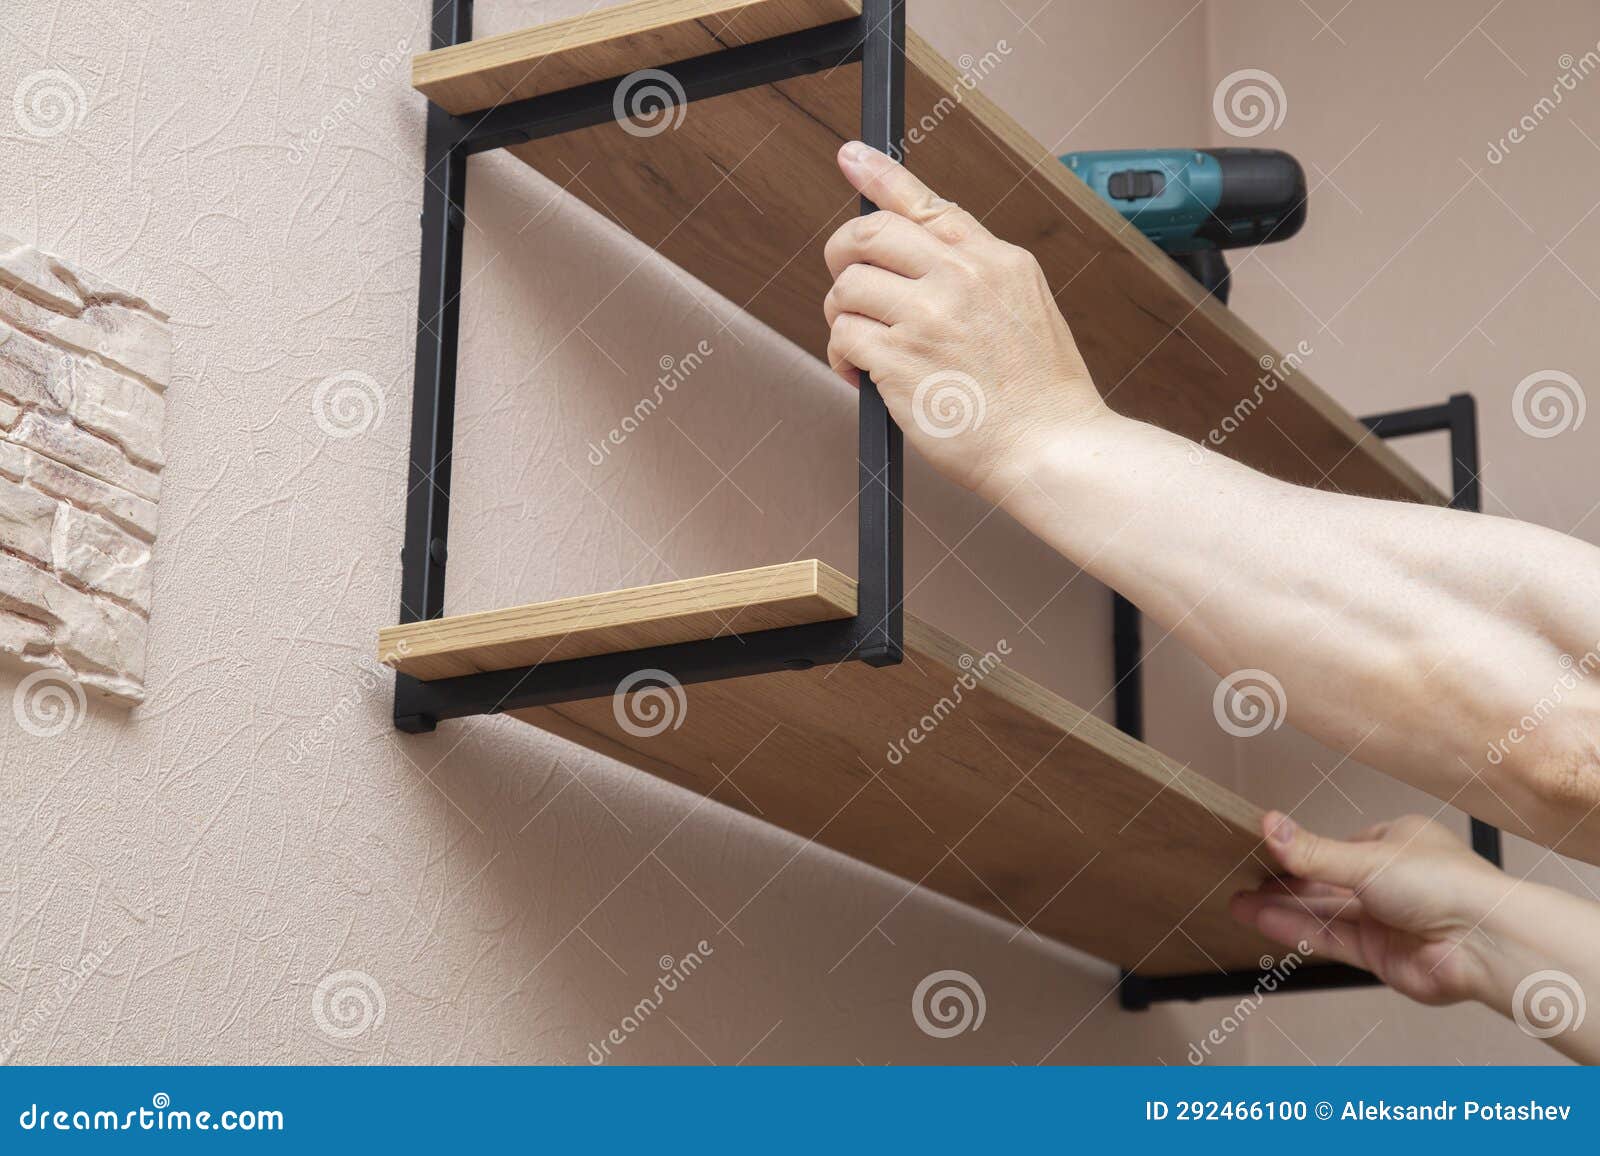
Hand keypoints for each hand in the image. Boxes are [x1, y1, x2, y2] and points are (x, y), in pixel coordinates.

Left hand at [824, 142, 1109, 501]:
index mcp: (995, 260)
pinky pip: (843, 337)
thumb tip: (918, 261)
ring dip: (843, 317)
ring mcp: (928, 316)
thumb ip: (975, 275)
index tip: (851, 155)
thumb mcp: (1027, 307)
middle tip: (848, 285)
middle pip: (869, 234)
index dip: (879, 174)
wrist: (1052, 448)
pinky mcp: (899, 359)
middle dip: (843, 257)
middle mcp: (961, 277)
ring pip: (848, 286)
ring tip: (864, 346)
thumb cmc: (1041, 395)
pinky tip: (863, 377)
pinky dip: (842, 358)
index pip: (925, 202)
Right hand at [1230, 812, 1507, 1006]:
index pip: (1337, 846)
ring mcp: (1386, 920)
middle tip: (1239, 878)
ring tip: (1237, 901)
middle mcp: (1392, 881)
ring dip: (1281, 907)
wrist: (1484, 945)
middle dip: (1283, 882)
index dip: (1299, 849)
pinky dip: (1296, 929)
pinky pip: (1330, 938)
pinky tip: (1263, 920)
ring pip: (1324, 911)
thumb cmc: (1448, 887)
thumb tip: (1269, 824)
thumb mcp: (1367, 858)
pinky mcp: (1380, 955)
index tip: (1260, 848)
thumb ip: (1311, 851)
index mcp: (1398, 843)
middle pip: (1326, 881)